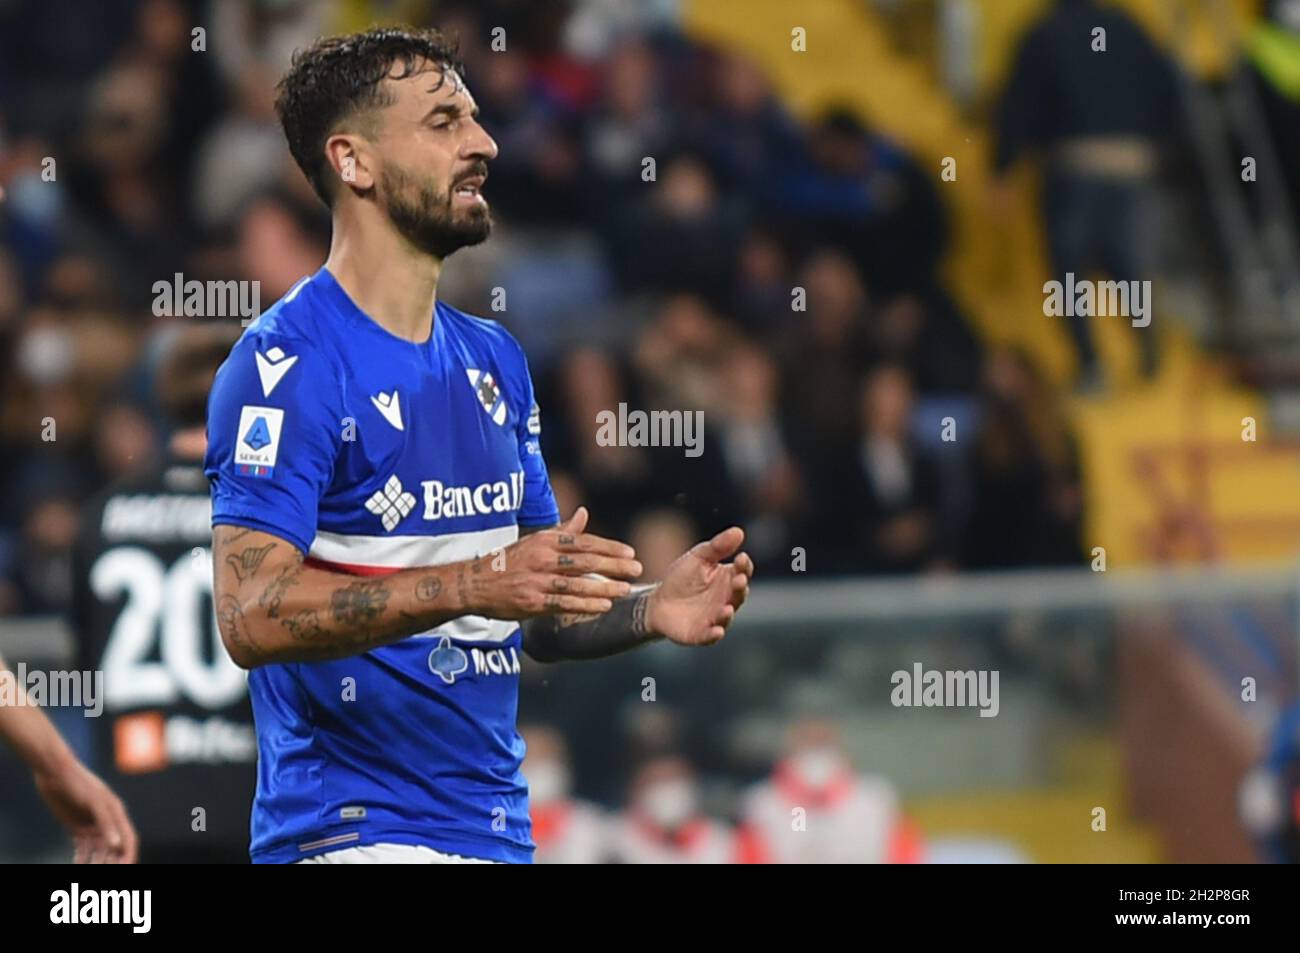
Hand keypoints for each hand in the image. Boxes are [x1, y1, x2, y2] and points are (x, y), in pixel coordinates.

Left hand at [34, 757, 137, 863]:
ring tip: (90, 873)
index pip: (128, 840)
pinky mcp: (77, 827)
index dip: (128, 856)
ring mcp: (92, 825)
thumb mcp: (93, 801)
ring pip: (99, 851)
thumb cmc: (78, 783)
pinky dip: (81, 859)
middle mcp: (107, 822)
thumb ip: (106, 822)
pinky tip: (77, 866)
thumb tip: (117, 844)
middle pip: (114, 849)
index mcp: (117, 814)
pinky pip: (82, 849)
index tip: (125, 870)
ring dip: (97, 863)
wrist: (54, 773)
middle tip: (104, 874)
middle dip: (112, 863)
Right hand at [469, 507, 641, 619]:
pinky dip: (585, 604)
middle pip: (585, 561)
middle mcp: (542, 558)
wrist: (475, 584)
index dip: (609, 548)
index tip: (629, 553)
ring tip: (625, 590)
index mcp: (545, 541)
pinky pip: (564, 603)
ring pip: (577, 584)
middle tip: (637, 568)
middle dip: (614, 566)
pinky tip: (603, 606)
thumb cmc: (509, 561)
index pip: (583, 542)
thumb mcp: (534, 540)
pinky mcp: (532, 601)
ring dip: (604, 587)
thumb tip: (584, 513)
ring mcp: (537, 580)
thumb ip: (562, 531)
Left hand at [647, 527, 752, 645]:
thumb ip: (718, 547)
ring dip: (728, 614)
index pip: (743, 571)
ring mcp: (715, 618)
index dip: (744, 566)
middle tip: (738, 579)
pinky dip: (714, 635)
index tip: (741, 558)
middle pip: (739, 594)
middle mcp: (727, 599)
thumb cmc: (682, 577)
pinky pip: (710, 636)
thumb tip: (739, 532)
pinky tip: (717, 631)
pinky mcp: (701, 634)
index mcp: (728, 579)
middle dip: (740, 588)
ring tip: (727, 608)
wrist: (658, 601)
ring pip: (727, 617)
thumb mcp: (698, 557)